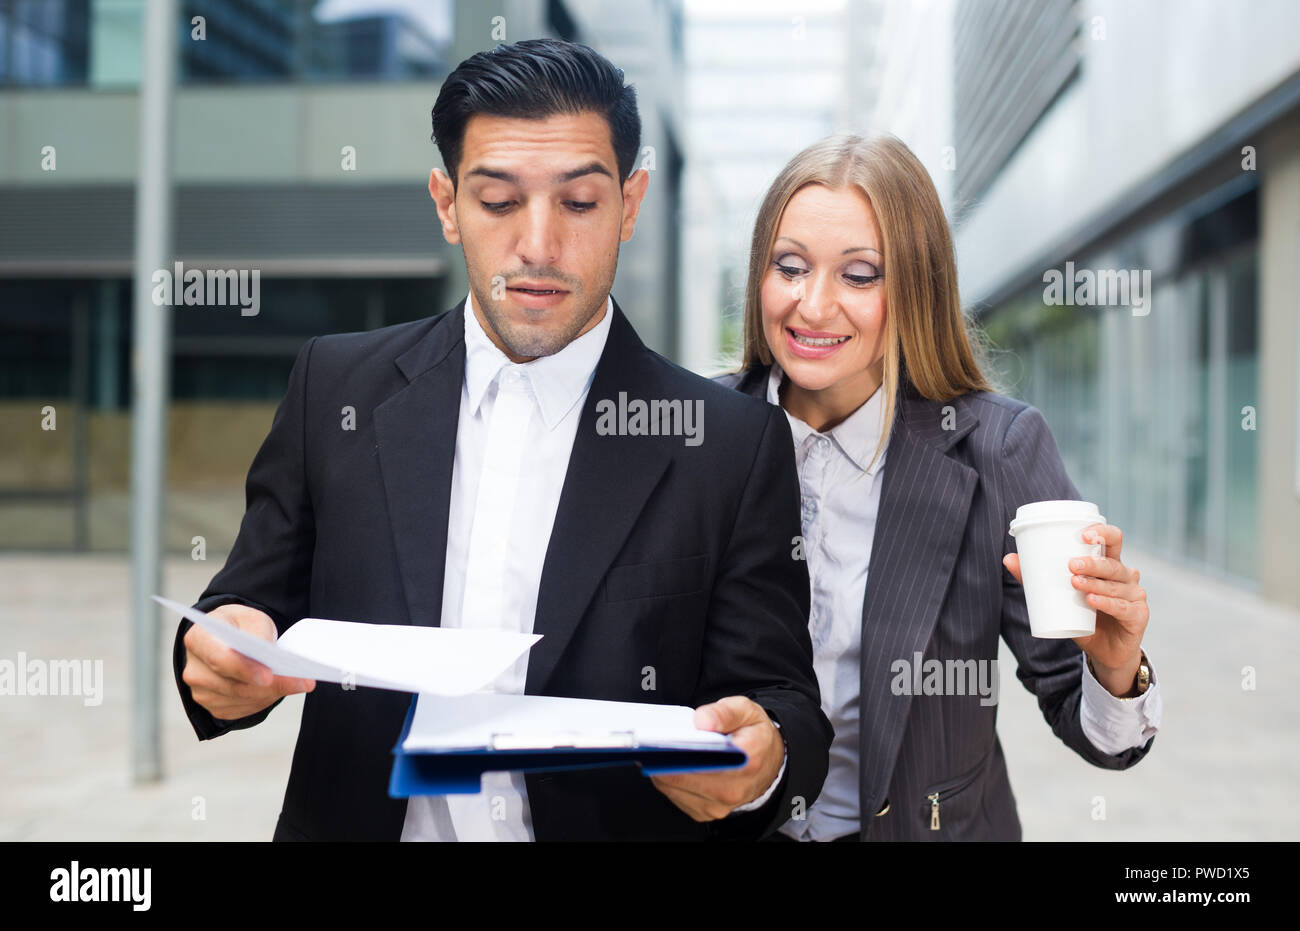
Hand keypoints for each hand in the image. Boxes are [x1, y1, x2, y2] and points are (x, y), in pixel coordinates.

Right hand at [182, 603, 314, 719]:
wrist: (227, 639)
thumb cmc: (238, 627)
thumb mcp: (251, 617)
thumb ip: (258, 631)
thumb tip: (268, 653)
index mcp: (198, 639)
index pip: (219, 659)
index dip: (244, 669)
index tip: (268, 676)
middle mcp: (194, 669)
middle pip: (234, 686)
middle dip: (272, 686)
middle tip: (303, 683)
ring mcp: (201, 692)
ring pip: (242, 700)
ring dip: (271, 694)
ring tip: (296, 683)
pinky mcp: (213, 706)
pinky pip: (242, 710)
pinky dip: (264, 701)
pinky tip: (278, 689)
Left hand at [649, 696, 783, 820]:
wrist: (769, 764)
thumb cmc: (755, 736)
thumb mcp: (747, 711)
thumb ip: (725, 712)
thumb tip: (701, 721)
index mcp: (747, 761)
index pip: (704, 761)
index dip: (678, 751)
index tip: (661, 740)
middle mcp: (732, 790)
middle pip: (682, 776)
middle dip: (664, 758)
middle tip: (654, 741)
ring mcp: (718, 806)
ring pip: (673, 788)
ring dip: (663, 768)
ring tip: (661, 749)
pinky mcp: (706, 813)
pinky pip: (676, 796)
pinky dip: (669, 780)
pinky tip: (672, 764)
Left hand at [1004, 523, 1148, 695]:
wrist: (1104, 651)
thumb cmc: (1084, 616)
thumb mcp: (1061, 597)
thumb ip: (1037, 579)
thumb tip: (1008, 559)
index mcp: (1110, 564)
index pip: (1113, 540)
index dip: (1102, 532)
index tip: (1083, 534)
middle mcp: (1126, 576)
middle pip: (1112, 563)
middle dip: (1092, 562)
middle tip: (1070, 565)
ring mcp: (1135, 595)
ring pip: (1116, 585)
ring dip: (1095, 583)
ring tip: (1075, 583)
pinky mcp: (1138, 616)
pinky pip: (1123, 607)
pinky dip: (1107, 604)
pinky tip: (1093, 601)